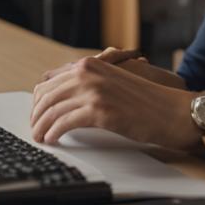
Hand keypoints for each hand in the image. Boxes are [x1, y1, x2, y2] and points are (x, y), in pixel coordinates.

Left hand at [30, 56, 200, 150]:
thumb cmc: (144, 102)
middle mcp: (87, 73)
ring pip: (52, 110)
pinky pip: (65, 123)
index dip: (39, 102)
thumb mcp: (111, 83)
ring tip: (39, 138)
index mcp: (89, 65)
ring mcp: (93, 90)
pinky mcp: (99, 110)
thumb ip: (87, 84)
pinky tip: (53, 139)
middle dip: (36, 115)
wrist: (170, 111)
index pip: (48, 82)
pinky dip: (54, 133)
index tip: (37, 115)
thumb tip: (61, 100)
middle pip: (46, 95)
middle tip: (34, 130)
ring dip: (41, 126)